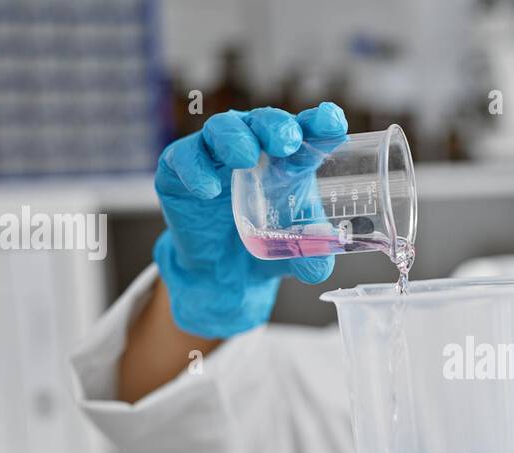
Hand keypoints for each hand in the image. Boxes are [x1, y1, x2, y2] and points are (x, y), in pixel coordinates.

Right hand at [153, 102, 347, 337]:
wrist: (221, 270)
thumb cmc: (264, 243)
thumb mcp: (292, 253)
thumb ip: (311, 257)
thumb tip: (320, 261)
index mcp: (288, 159)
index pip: (307, 131)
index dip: (320, 123)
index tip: (333, 122)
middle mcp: (253, 147)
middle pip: (265, 121)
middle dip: (276, 126)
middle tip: (287, 140)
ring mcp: (214, 155)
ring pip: (222, 128)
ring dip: (235, 138)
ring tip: (245, 157)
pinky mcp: (180, 169)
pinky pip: (184, 157)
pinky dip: (196, 169)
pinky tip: (208, 189)